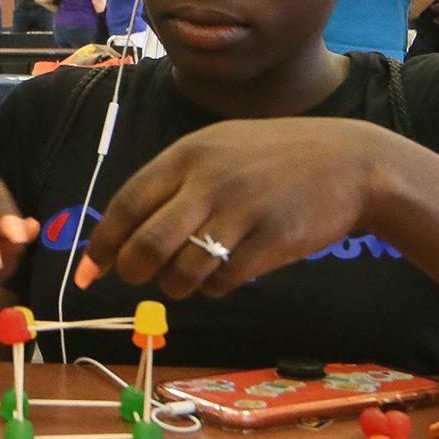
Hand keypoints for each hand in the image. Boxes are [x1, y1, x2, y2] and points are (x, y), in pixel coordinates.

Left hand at [76, 119, 385, 299]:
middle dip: (133, 272)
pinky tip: (225, 274)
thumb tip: (121, 232)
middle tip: (137, 278)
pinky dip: (213, 289)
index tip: (88, 273)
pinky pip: (222, 283)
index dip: (102, 244)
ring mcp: (242, 212)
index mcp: (187, 154)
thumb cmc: (273, 158)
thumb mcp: (217, 149)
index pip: (126, 205)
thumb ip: (172, 184)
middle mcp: (209, 181)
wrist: (350, 163)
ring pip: (182, 271)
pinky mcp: (271, 242)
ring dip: (175, 286)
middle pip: (146, 245)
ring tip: (187, 277)